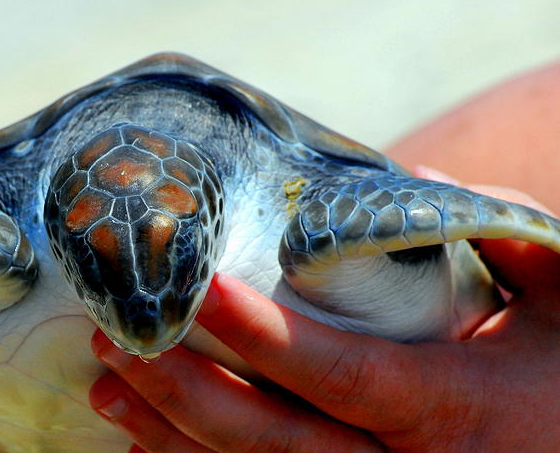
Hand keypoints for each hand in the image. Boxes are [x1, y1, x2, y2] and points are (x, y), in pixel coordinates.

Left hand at [89, 184, 558, 451]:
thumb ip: (498, 231)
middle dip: (185, 392)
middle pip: (273, 441)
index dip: (264, 336)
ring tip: (109, 387)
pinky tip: (148, 443)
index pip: (339, 374)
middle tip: (115, 338)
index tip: (198, 290)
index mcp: (449, 407)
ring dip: (172, 438)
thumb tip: (409, 179)